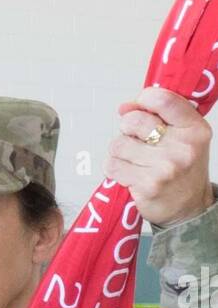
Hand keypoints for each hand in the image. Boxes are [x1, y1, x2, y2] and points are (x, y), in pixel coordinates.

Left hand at [105, 86, 212, 225]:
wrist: (189, 208)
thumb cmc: (183, 168)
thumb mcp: (184, 136)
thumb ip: (159, 115)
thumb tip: (124, 107)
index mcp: (194, 129)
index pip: (162, 99)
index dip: (143, 99)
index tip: (140, 107)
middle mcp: (182, 147)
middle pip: (133, 121)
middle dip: (127, 128)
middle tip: (136, 140)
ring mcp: (164, 168)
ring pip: (118, 145)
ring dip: (119, 151)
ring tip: (133, 159)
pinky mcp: (147, 186)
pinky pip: (113, 166)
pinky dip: (115, 168)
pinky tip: (128, 173)